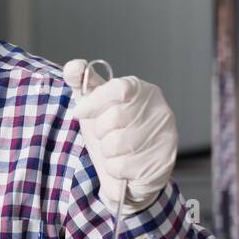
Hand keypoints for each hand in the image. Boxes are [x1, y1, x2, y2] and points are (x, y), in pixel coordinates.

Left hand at [63, 60, 177, 215]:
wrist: (129, 171)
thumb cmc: (111, 132)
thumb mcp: (94, 106)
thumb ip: (82, 84)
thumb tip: (73, 67)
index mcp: (142, 91)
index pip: (118, 88)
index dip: (93, 101)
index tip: (79, 111)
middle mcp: (159, 110)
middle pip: (113, 118)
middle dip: (100, 131)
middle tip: (106, 135)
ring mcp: (164, 136)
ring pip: (115, 144)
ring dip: (106, 152)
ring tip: (116, 150)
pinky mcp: (162, 163)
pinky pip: (120, 166)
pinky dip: (114, 168)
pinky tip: (126, 164)